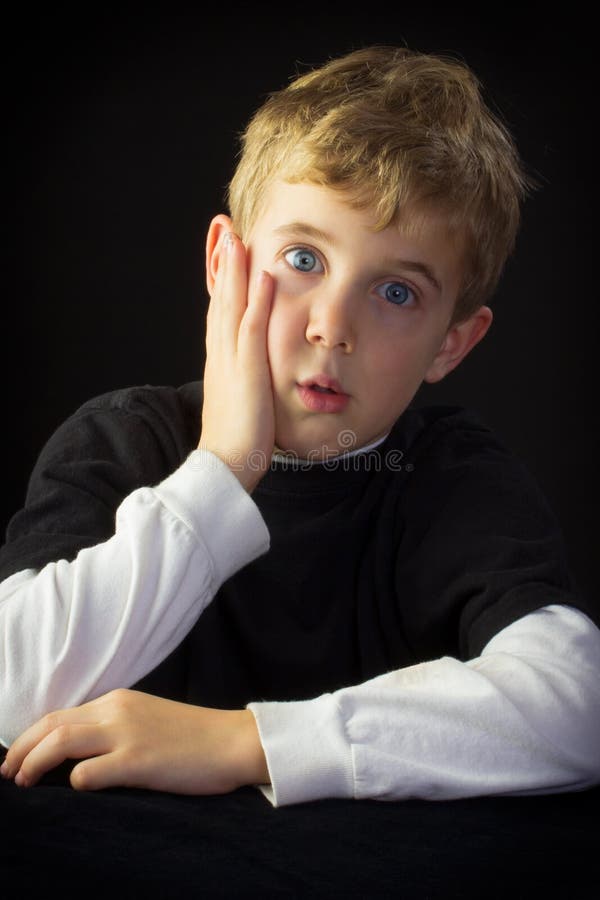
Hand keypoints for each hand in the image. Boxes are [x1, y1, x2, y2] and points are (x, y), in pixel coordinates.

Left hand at [0, 689, 269, 793]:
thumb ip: (115, 727)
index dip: (31, 737)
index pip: (60, 714)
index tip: (18, 757)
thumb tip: (78, 753)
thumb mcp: (148, 720)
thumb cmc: (194, 738)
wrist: (233, 742)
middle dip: (21, 749)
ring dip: (33, 763)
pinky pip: (89, 772)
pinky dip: (74, 782)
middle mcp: (117, 711)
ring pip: (60, 741)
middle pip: (51, 724)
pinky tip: (77, 790)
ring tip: (22, 782)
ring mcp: (127, 734)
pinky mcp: (139, 760)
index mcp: (119, 700)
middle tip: (7, 772)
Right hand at [199, 228, 274, 491]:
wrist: (224, 466)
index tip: (224, 251)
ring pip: (231, 306)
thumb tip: (249, 374)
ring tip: (236, 236)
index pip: (220, 312)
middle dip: (221, 263)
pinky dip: (256, 300)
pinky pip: (251, 329)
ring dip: (233, 270)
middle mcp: (220, 355)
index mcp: (220, 362)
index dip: (221, 280)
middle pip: (220, 300)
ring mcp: (231, 361)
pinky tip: (263, 275)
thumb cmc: (236, 441)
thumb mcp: (240, 403)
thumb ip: (243, 382)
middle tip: (223, 228)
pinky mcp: (246, 372)